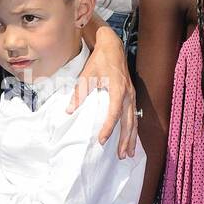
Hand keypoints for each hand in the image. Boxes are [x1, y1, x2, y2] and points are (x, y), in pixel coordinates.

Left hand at [69, 25, 137, 158]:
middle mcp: (128, 93)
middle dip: (125, 140)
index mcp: (118, 89)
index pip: (114, 113)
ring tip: (129, 153)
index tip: (102, 140)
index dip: (108, 128)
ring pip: (134, 120)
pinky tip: (131, 139)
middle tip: (121, 155)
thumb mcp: (87, 75)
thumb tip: (69, 110)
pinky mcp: (132, 95)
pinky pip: (134, 115)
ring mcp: (132, 95)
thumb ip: (79, 93)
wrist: (112, 47)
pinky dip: (133, 129)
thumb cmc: (99, 61)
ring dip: (132, 138)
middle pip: (128, 121)